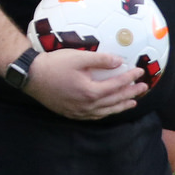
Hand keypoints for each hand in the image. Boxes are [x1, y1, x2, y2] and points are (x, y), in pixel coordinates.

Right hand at [22, 48, 145, 120]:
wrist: (31, 76)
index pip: (117, 85)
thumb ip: (101, 60)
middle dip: (131, 93)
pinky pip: (93, 116)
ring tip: (132, 102)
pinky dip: (105, 113)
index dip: (130, 78)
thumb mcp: (78, 58)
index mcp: (90, 92)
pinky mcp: (70, 113)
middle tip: (143, 88)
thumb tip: (119, 62)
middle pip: (114, 101)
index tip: (140, 71)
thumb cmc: (54, 65)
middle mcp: (87, 105)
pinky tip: (108, 110)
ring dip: (120, 106)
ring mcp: (78, 112)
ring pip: (105, 111)